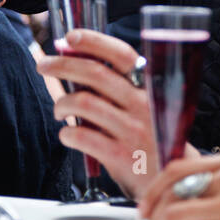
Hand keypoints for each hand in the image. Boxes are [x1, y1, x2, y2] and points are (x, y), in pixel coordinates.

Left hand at [35, 28, 193, 198]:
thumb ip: (117, 90)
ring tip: (59, 110)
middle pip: (95, 74)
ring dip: (62, 103)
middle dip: (62, 65)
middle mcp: (144, 105)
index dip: (95, 42)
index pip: (122, 55)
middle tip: (44, 65)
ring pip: (84, 103)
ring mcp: (133, 130)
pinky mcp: (121, 156)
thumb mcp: (146, 109)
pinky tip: (68, 135)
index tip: (71, 37)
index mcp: (151, 89)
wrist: (175, 182)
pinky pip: (82, 136)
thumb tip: (76, 64)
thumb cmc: (156, 141)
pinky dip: (67, 133)